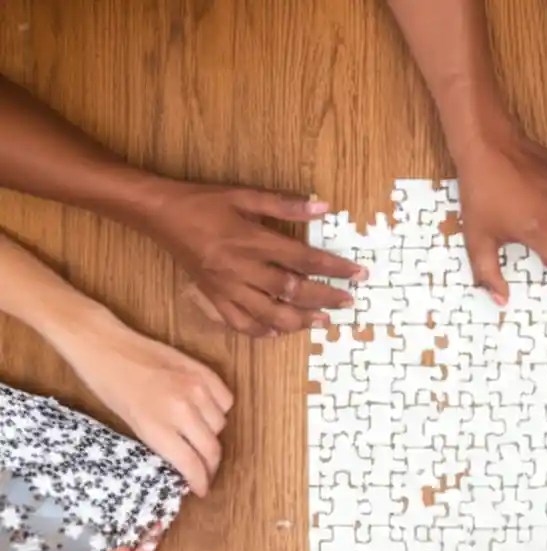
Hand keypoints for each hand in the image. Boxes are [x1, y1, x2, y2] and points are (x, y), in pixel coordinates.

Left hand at [53, 311, 231, 495]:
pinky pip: (226, 400)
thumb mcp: (131, 424)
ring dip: (213, 434)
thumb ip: (162, 443)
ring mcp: (197, 388)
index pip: (191, 464)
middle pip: (212, 448)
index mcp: (157, 427)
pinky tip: (206, 409)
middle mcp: (182, 410)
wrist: (106, 347)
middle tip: (205, 469)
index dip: (200, 481)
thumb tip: (184, 461)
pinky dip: (220, 409)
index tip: (202, 488)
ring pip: (221, 424)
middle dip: (210, 464)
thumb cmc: (108, 387)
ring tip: (199, 433)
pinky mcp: (204, 371)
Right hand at [132, 181, 367, 336]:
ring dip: (298, 321)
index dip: (335, 268)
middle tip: (347, 302)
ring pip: (268, 313)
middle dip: (324, 298)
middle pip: (292, 290)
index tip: (358, 275)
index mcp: (253, 241)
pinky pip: (239, 322)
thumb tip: (323, 207)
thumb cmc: (205, 202)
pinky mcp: (213, 297)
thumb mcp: (246, 195)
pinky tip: (277, 331)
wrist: (160, 214)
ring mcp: (226, 287)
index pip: (304, 259)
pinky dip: (260, 331)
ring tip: (321, 322)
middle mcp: (242, 269)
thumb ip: (285, 204)